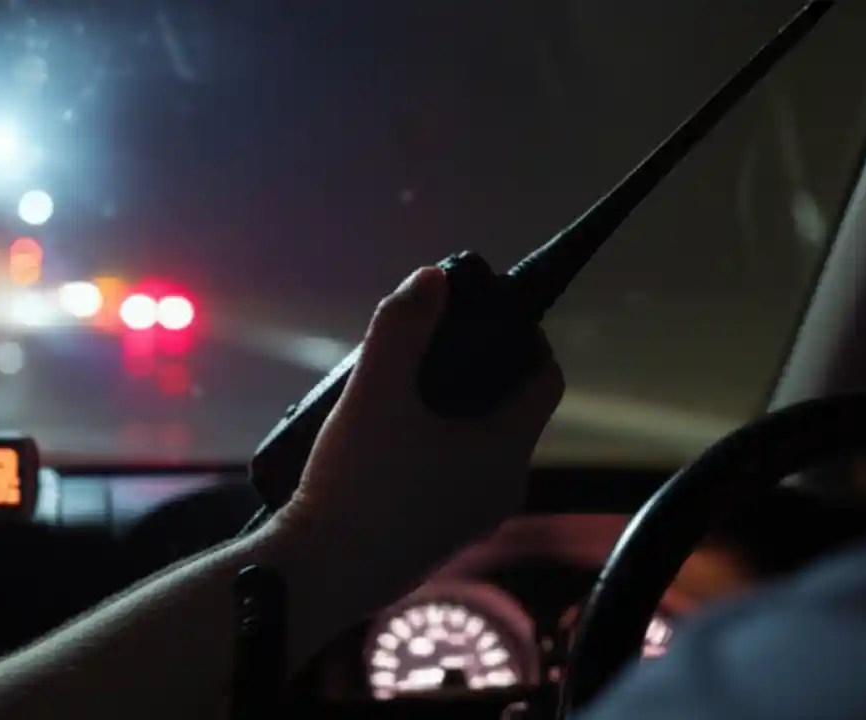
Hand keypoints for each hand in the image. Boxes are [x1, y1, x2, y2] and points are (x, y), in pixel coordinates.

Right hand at [272, 266, 562, 602]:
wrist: (319, 575)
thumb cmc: (356, 483)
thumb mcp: (374, 392)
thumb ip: (402, 327)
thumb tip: (432, 277)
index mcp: (504, 451)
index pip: (545, 380)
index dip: (528, 340)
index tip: (490, 318)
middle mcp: (502, 490)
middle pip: (512, 412)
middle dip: (482, 372)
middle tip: (435, 346)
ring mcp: (473, 521)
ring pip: (481, 446)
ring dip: (456, 412)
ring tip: (403, 388)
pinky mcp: (440, 540)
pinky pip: (456, 478)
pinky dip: (438, 448)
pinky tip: (388, 439)